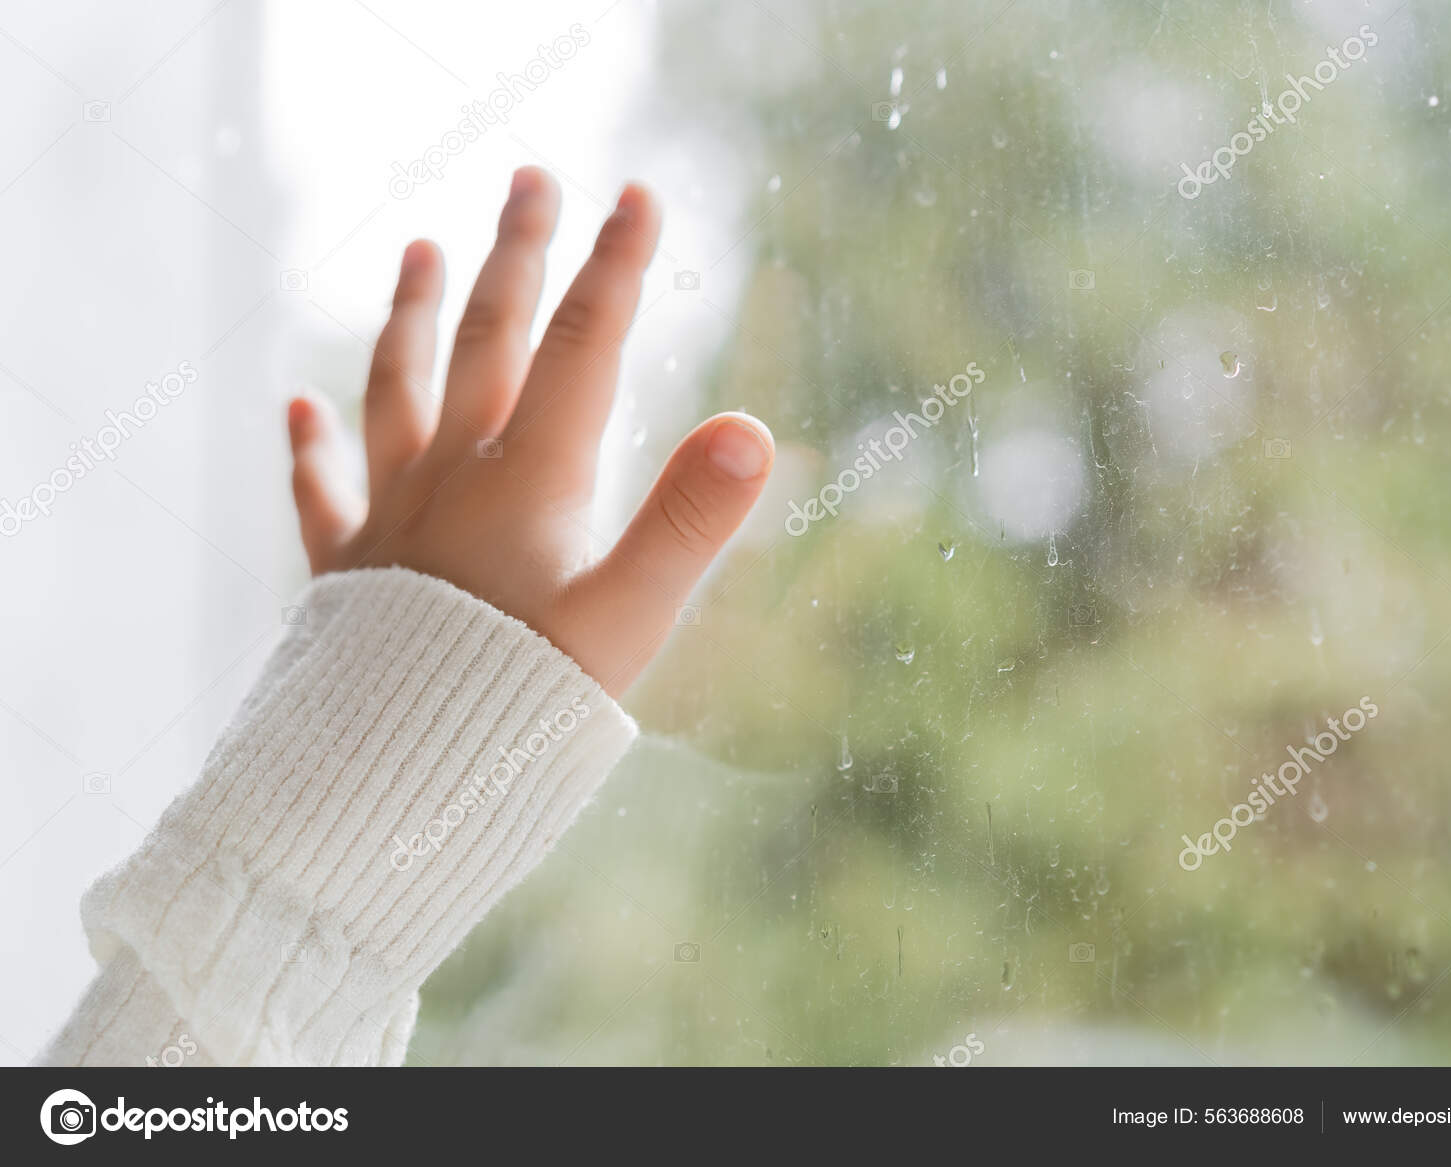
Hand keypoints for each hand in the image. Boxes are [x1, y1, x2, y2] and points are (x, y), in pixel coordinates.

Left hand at [285, 167, 773, 695]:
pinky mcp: (347, 574)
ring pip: (398, 390)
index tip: (637, 196)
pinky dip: (309, 448)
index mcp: (529, 481)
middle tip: (532, 178)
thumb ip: (687, 522)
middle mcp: (453, 478)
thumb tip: (752, 428)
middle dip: (518, 255)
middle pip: (489, 341)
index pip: (581, 347)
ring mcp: (392, 519)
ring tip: (420, 252)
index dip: (615, 268)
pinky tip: (295, 408)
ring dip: (413, 316)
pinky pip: (323, 494)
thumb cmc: (517, 710)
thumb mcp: (625, 622)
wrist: (388, 783)